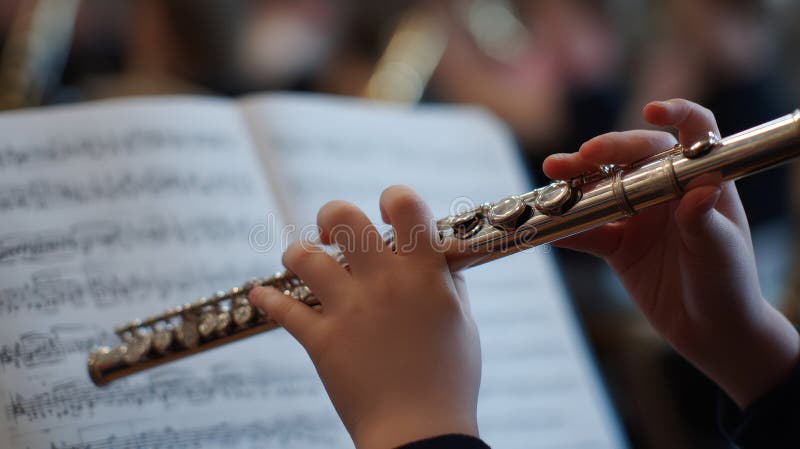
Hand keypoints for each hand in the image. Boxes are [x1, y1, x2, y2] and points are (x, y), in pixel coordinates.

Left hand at [249, 185, 480, 448]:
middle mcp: (383, 283)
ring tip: (306, 263)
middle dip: (333, 217)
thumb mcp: (464, 324)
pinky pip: (282, 309)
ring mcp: (349, 311)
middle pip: (344, 218)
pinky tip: (261, 296)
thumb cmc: (451, 380)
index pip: (404, 204)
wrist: (420, 434)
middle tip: (336, 235)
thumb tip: (439, 254)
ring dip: (299, 254)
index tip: (386, 215)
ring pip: (304, 256)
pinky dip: (267, 300)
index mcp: (424, 274)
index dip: (392, 198)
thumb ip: (448, 282)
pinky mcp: (321, 341)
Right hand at [543, 99, 799, 407]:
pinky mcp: (618, 245)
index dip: (678, 114)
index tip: (651, 111)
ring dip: (575, 182)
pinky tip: (546, 228)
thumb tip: (698, 192)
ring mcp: (639, 217)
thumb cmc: (728, 287)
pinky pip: (587, 232)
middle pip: (634, 156)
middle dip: (604, 151)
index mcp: (701, 183)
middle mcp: (668, 192)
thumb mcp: (720, 255)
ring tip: (552, 176)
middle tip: (580, 156)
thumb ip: (704, 223)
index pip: (695, 135)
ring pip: (603, 187)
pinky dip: (566, 230)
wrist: (710, 333)